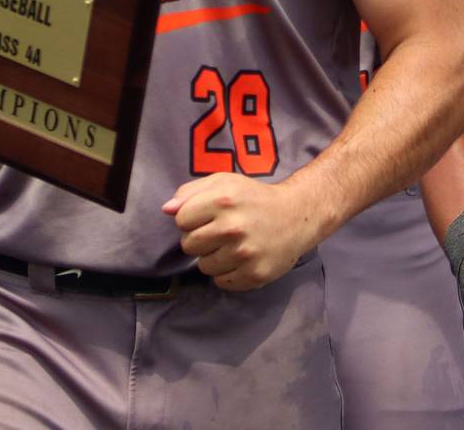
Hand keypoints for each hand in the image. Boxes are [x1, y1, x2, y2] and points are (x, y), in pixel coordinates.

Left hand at [165, 173, 320, 290]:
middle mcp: (233, 227)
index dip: (192, 217)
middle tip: (221, 231)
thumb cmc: (253, 198)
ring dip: (214, 257)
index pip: (181, 219)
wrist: (296, 216)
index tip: (209, 216)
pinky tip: (242, 258)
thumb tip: (166, 209)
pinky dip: (228, 273)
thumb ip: (191, 192)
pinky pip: (221, 282)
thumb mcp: (224, 182)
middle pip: (188, 245)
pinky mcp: (254, 274)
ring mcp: (244, 253)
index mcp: (223, 199)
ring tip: (233, 245)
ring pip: (203, 266)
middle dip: (201, 239)